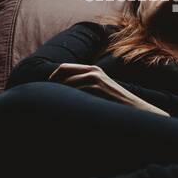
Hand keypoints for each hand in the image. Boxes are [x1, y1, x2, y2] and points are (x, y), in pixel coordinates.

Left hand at [48, 63, 169, 115]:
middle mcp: (93, 71)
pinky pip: (75, 90)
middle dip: (51, 82)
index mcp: (93, 70)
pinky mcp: (96, 87)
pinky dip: (68, 98)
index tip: (46, 87)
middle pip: (62, 71)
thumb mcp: (99, 92)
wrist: (133, 109)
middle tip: (43, 94)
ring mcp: (94, 78)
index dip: (53, 76)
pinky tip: (65, 106)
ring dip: (59, 93)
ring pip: (67, 82)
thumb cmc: (115, 105)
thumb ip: (85, 88)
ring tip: (52, 102)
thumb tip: (67, 93)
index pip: (65, 68)